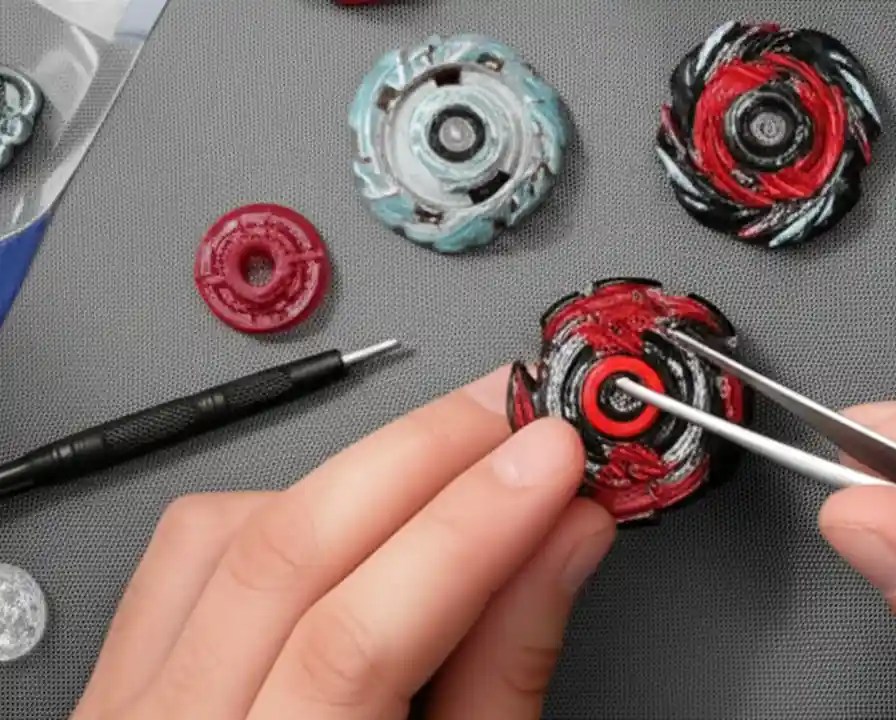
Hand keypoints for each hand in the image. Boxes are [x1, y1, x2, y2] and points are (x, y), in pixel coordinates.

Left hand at [72, 367, 615, 719]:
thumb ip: (506, 673)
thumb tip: (561, 539)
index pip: (354, 642)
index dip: (468, 530)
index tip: (550, 458)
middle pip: (284, 558)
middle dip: (425, 458)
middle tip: (521, 412)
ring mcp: (122, 714)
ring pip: (225, 534)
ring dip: (362, 467)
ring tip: (463, 448)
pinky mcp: (122, 676)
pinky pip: (188, 552)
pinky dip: (291, 499)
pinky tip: (363, 503)